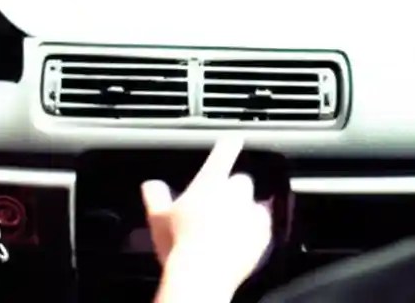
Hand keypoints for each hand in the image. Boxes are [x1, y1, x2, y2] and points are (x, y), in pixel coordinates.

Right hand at [143, 136, 271, 298]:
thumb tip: (151, 185)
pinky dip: (254, 231)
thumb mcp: (158, 218)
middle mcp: (234, 193)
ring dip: (244, 211)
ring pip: (253, 204)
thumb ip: (155, 196)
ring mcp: (251, 214)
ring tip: (228, 228)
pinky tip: (239, 242)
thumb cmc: (178, 244)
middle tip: (215, 207)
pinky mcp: (264, 235)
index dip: (228, 145)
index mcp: (210, 182)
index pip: (223, 154)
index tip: (234, 140)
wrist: (203, 275)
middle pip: (240, 181)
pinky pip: (262, 227)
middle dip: (231, 190)